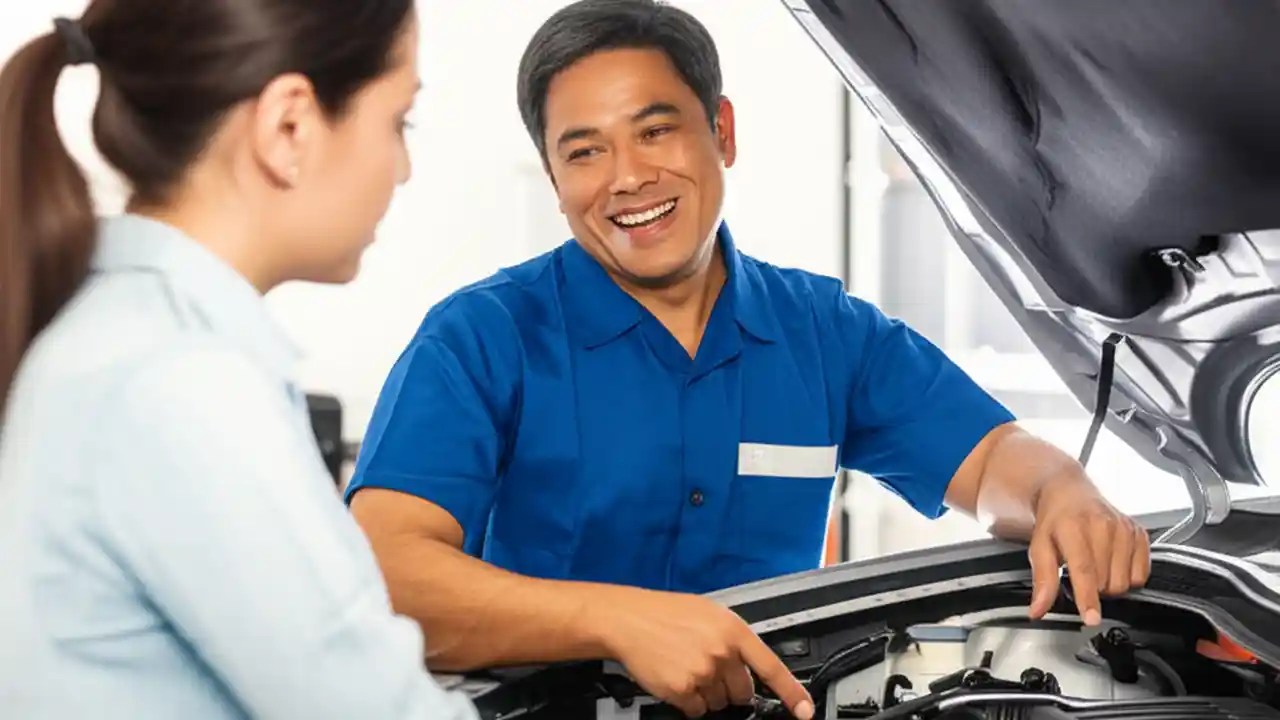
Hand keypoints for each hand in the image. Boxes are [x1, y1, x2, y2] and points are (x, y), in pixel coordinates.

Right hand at [590, 587, 813, 718]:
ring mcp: (703, 673)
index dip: (792, 693)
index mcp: (733, 630)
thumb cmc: (665, 613)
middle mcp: (722, 652)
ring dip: (706, 693)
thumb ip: (733, 638)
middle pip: (743, 693)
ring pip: (718, 703)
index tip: (805, 710)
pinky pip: (696, 710)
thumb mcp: (709, 614)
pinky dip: (688, 701)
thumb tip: (748, 666)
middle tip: (707, 668)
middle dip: (730, 688)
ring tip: (685, 666)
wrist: (628, 620)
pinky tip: (676, 678)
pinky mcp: (682, 690)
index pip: (771, 667)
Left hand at [1026, 480, 1150, 624]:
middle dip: (1093, 589)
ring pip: (1125, 582)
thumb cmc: (1054, 520)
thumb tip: (1037, 609)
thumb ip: (1043, 580)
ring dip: (1109, 584)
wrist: (1069, 492)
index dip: (1088, 598)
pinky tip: (1112, 563)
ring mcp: (1124, 528)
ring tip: (1095, 566)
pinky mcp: (1139, 532)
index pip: (1084, 570)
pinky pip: (1141, 574)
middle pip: (1106, 582)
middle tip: (1080, 572)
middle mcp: (1103, 526)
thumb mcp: (1039, 547)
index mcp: (1074, 528)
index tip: (1091, 618)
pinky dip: (1127, 577)